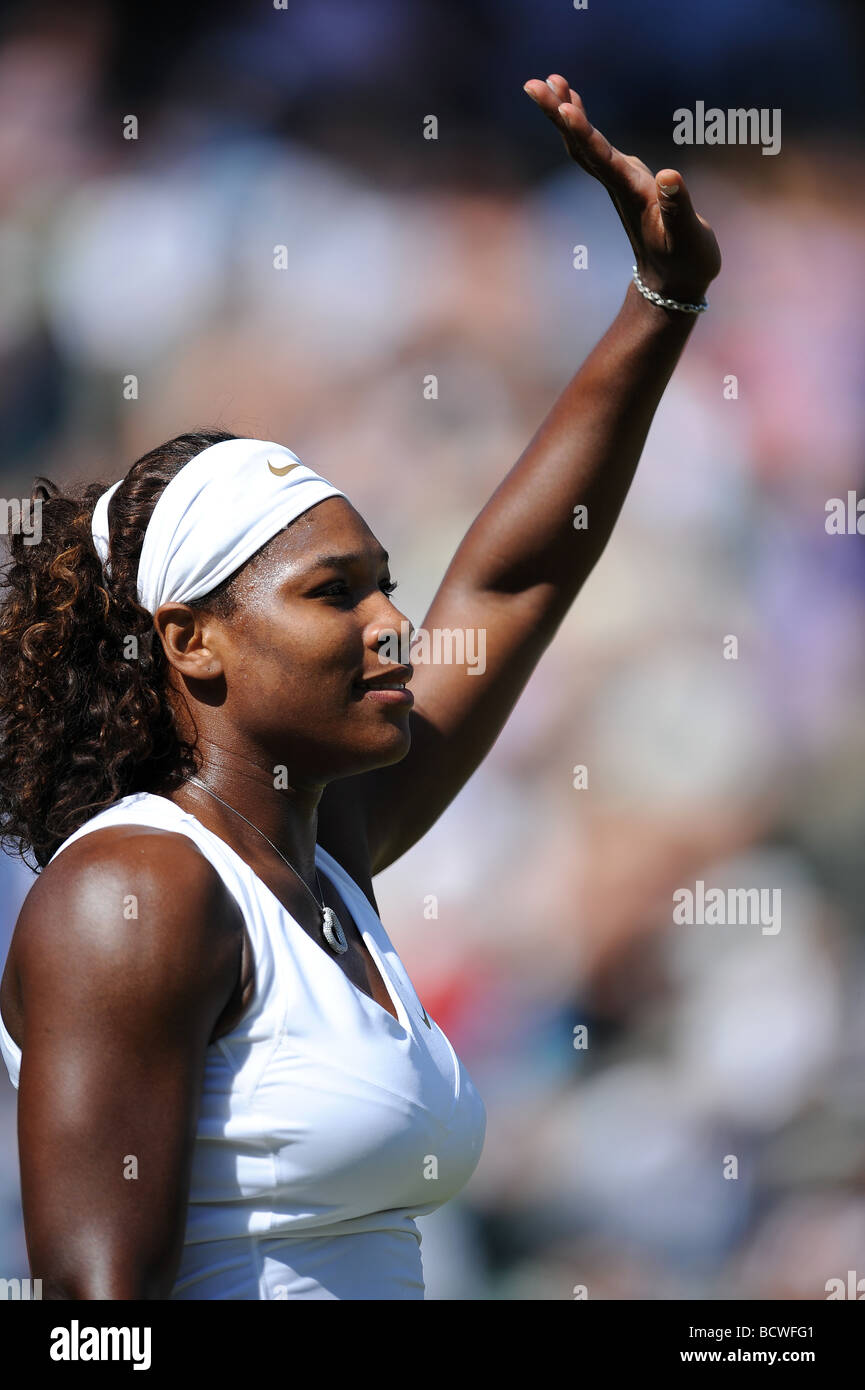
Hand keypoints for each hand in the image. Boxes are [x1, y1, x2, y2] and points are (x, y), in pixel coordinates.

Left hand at [523, 74, 720, 303]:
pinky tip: (572, 104)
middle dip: (557, 114)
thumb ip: (678, 208)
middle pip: (580, 146)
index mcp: (632, 193)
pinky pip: (595, 148)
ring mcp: (619, 182)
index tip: (563, 107)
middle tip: (533, 83)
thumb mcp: (688, 236)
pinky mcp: (625, 182)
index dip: (583, 132)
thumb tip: (669, 177)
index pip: (601, 158)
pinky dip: (582, 124)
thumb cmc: (685, 262)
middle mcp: (618, 184)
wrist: (672, 285)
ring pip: (583, 144)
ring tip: (549, 80)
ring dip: (564, 113)